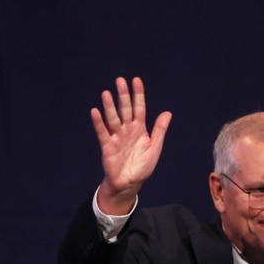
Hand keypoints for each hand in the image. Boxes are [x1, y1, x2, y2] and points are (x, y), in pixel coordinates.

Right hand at [91, 76, 172, 213]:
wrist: (130, 183)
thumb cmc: (142, 166)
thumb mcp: (154, 147)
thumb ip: (159, 130)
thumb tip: (167, 112)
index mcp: (140, 129)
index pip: (139, 108)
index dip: (138, 95)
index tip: (136, 81)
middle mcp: (127, 130)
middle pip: (125, 109)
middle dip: (123, 95)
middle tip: (120, 80)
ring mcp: (116, 137)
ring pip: (113, 118)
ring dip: (109, 106)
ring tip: (106, 93)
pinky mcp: (107, 146)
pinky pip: (102, 132)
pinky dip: (99, 123)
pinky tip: (95, 111)